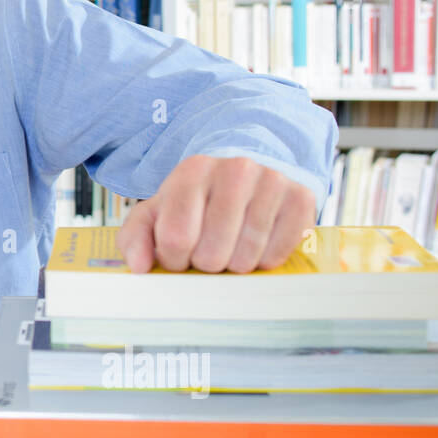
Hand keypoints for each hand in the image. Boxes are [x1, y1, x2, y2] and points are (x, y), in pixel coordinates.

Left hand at [115, 155, 317, 273]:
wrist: (247, 174)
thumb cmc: (196, 203)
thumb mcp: (158, 214)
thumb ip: (136, 238)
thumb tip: (139, 266)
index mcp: (192, 171)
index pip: (176, 238)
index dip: (174, 261)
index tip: (178, 256)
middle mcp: (235, 170)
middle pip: (212, 254)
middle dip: (205, 264)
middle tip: (208, 250)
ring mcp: (272, 182)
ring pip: (245, 258)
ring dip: (234, 265)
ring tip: (231, 246)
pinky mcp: (301, 199)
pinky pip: (277, 256)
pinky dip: (263, 261)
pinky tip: (256, 244)